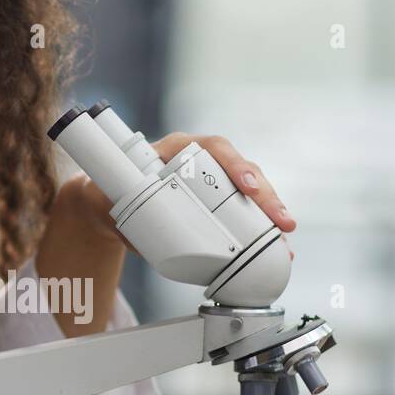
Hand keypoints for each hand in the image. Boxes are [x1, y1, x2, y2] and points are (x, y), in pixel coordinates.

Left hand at [64, 133, 295, 259]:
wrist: (110, 202)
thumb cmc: (112, 191)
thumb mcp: (112, 193)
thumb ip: (121, 202)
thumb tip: (131, 222)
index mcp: (177, 149)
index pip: (214, 148)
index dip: (234, 165)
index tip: (247, 185)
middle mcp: (201, 161)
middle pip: (243, 171)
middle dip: (266, 197)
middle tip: (281, 221)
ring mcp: (214, 181)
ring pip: (252, 192)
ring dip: (271, 216)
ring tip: (284, 240)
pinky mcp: (220, 202)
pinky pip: (247, 211)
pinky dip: (263, 229)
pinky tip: (278, 247)